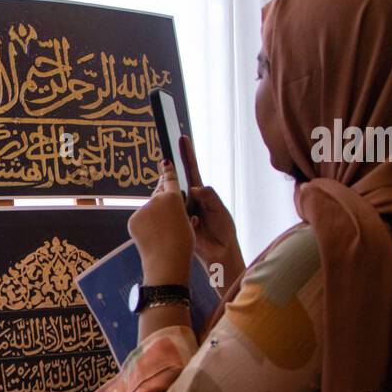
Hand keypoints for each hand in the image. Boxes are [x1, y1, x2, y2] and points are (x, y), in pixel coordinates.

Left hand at [127, 156, 192, 284]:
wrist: (166, 260)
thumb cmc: (182, 243)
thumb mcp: (187, 221)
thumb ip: (177, 208)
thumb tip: (167, 204)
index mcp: (174, 197)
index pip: (170, 180)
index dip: (167, 171)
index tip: (164, 162)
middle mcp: (156, 199)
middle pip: (158, 192)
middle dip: (161, 193)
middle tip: (164, 201)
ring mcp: (143, 209)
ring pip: (149, 208)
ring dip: (154, 215)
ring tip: (162, 233)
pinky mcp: (133, 219)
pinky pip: (140, 219)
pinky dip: (145, 225)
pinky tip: (152, 236)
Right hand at [180, 135, 244, 291]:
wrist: (220, 252)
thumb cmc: (224, 230)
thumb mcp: (221, 211)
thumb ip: (209, 198)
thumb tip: (194, 188)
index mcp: (201, 193)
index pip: (192, 170)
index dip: (187, 155)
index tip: (182, 138)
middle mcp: (189, 199)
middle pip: (177, 181)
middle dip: (172, 175)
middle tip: (167, 167)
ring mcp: (181, 211)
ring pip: (173, 200)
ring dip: (181, 203)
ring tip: (197, 214)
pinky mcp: (177, 223)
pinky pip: (177, 217)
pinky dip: (189, 221)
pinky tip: (198, 226)